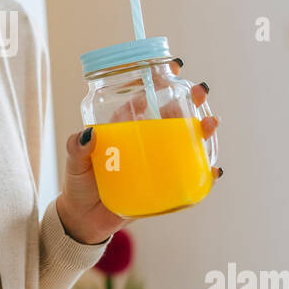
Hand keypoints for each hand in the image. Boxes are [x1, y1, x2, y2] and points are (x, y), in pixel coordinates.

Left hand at [55, 67, 220, 244]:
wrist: (85, 219)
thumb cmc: (79, 185)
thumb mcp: (74, 163)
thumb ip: (76, 148)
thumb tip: (87, 135)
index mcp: (124, 127)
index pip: (144, 99)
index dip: (159, 82)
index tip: (173, 69)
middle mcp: (145, 140)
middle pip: (172, 115)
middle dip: (189, 99)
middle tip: (200, 91)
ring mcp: (157, 161)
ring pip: (185, 140)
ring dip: (202, 130)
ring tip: (210, 123)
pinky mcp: (165, 185)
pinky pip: (189, 176)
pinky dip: (205, 172)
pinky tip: (214, 170)